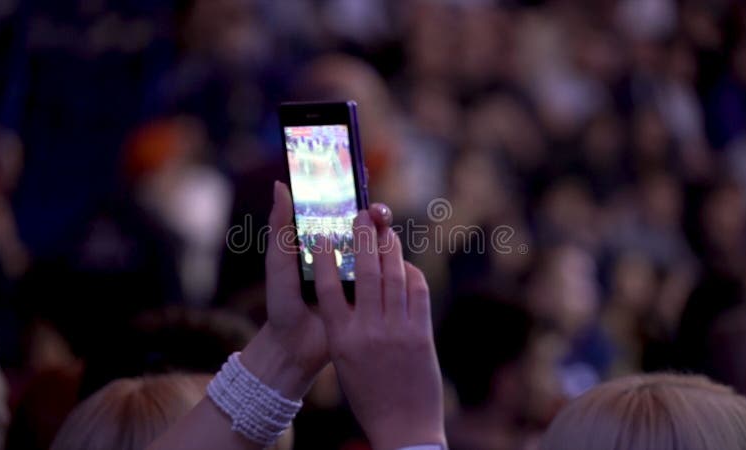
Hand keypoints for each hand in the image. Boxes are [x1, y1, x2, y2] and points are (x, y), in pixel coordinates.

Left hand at [241, 181, 395, 399]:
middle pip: (363, 225)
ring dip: (384, 234)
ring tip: (384, 227)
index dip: (351, 192)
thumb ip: (281, 226)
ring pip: (376, 246)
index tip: (361, 176)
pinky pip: (384, 275)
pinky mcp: (369, 294)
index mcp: (319, 243)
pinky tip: (395, 251)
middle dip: (373, 213)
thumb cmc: (282, 303)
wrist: (293, 348)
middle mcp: (340, 254)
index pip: (338, 211)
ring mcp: (357, 274)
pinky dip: (392, 261)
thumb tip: (281, 185)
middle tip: (375, 211)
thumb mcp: (279, 263)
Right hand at [312, 212, 445, 449]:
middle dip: (363, 238)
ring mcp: (397, 331)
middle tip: (361, 216)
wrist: (403, 426)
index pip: (327, 288)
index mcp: (341, 339)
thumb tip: (353, 288)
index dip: (325, 257)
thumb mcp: (344, 361)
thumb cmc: (369, 394)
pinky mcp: (421, 334)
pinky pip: (417, 292)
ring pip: (393, 275)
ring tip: (384, 230)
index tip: (324, 235)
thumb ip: (345, 325)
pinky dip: (411, 272)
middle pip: (364, 272)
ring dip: (389, 247)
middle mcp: (368, 331)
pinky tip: (405, 264)